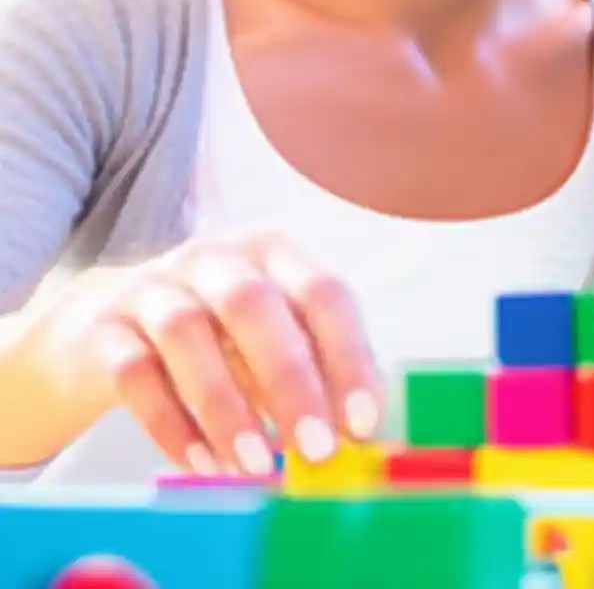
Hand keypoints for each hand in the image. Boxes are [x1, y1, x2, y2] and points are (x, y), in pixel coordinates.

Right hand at [48, 231, 380, 474]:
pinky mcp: (102, 329)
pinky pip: (134, 375)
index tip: (363, 424)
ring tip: (256, 466)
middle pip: (253, 304)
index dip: (349, 357)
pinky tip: (204, 466)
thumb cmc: (221, 341)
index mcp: (273, 254)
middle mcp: (213, 258)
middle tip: (315, 449)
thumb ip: (320, 379)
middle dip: (290, 380)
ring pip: (185, 334)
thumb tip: (363, 437)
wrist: (108, 330)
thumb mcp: (275, 345)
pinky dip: (173, 427)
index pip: (323, 293)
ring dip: (226, 408)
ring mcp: (151, 287)